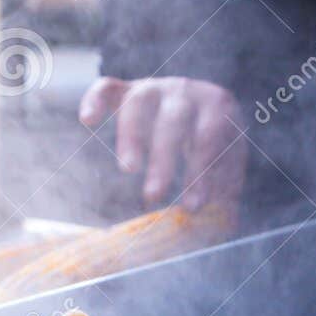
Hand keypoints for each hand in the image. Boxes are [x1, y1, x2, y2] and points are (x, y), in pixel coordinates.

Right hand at [81, 76, 245, 208]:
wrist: (201, 103)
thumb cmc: (216, 141)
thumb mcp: (228, 162)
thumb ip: (225, 190)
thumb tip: (222, 228)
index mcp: (217, 106)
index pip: (209, 137)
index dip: (201, 171)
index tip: (192, 207)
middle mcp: (185, 92)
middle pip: (174, 120)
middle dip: (164, 158)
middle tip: (153, 195)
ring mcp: (154, 87)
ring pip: (139, 103)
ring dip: (131, 136)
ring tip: (128, 170)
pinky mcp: (126, 89)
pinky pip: (107, 87)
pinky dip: (94, 99)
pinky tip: (88, 120)